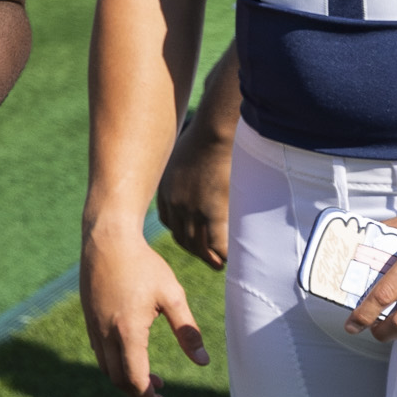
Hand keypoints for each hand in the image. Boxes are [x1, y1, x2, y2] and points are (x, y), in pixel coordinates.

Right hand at [81, 229, 210, 396]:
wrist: (107, 238)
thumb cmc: (144, 264)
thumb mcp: (172, 295)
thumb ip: (187, 331)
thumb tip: (203, 362)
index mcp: (128, 331)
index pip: (135, 380)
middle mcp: (106, 332)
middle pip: (118, 379)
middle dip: (139, 394)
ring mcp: (94, 325)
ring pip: (105, 367)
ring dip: (126, 380)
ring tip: (151, 380)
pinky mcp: (89, 316)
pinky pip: (99, 351)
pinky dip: (114, 363)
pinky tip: (131, 355)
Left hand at [157, 114, 232, 269]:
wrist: (213, 133)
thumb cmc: (203, 138)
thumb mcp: (183, 156)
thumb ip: (185, 172)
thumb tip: (195, 173)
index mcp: (166, 190)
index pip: (169, 222)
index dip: (181, 233)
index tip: (193, 240)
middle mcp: (174, 203)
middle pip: (182, 236)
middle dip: (195, 250)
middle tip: (209, 259)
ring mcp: (192, 209)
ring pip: (198, 244)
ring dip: (208, 256)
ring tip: (219, 263)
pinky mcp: (212, 211)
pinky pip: (217, 243)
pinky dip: (223, 254)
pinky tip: (231, 259)